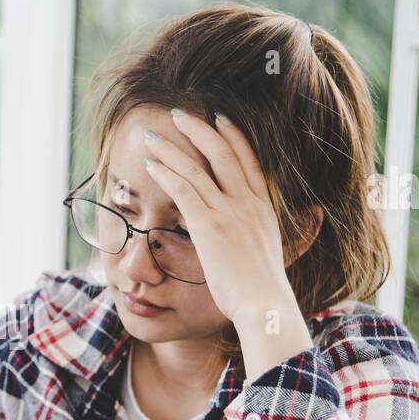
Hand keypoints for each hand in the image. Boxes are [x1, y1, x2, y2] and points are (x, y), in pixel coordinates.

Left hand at [142, 108, 312, 378]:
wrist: (265, 304)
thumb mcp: (268, 255)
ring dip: (172, 148)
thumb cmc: (262, 291)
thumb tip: (252, 240)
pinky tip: (150, 164)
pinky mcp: (209, 225)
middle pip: (223, 152)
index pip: (250, 160)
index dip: (234, 136)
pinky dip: (166, 173)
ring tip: (151, 135)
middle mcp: (247, 203)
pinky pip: (184, 189)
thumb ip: (258, 239)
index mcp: (263, 208)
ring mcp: (229, 212)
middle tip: (178, 114)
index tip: (219, 118)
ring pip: (198, 167)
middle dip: (198, 129)